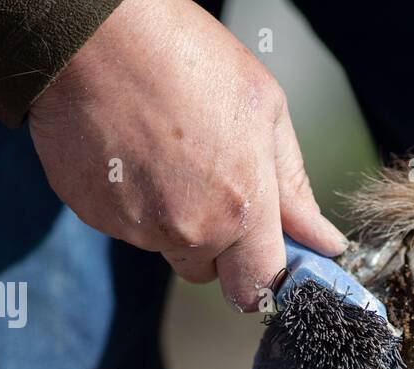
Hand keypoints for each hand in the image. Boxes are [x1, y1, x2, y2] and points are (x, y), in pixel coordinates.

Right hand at [27, 0, 346, 309]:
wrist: (91, 36)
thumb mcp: (265, 110)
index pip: (260, 287)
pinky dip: (134, 202)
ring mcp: (138, 227)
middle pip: (211, 272)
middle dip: (219, 245)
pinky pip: (128, 228)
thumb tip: (322, 240)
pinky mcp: (96, 217)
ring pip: (168, 247)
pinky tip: (135, 152)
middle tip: (212, 181)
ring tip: (168, 152)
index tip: (267, 256)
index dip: (266, 275)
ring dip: (174, 219)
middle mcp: (190, 230)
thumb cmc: (183, 55)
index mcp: (240, 209)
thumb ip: (294, 189)